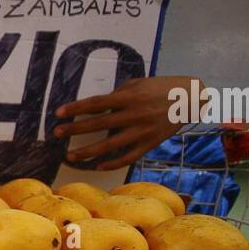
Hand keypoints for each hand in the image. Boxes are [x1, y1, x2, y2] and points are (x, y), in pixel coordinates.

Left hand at [52, 75, 200, 170]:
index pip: (95, 104)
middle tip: (57, 134)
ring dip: (87, 152)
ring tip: (70, 156)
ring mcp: (142, 131)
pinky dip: (112, 163)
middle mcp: (134, 115)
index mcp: (129, 97)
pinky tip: (98, 165)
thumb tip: (98, 107)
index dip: (75, 109)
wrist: (192, 98)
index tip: (58, 113)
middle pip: (98, 125)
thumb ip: (118, 95)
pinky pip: (128, 157)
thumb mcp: (138, 84)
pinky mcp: (150, 143)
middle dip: (74, 130)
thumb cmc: (161, 87)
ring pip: (109, 146)